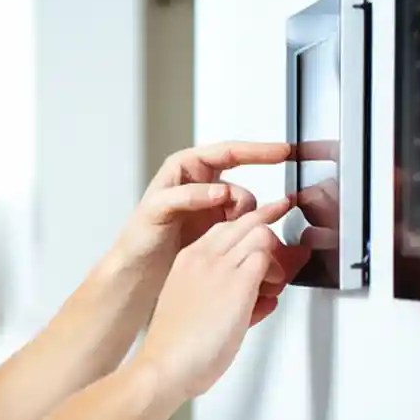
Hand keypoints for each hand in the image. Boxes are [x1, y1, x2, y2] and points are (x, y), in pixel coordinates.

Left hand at [114, 140, 293, 281]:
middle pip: (241, 183)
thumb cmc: (138, 237)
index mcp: (185, 168)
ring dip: (241, 222)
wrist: (138, 269)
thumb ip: (188, 196)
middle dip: (244, 203)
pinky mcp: (219, 229)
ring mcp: (212, 207)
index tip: (282, 152)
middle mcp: (202, 184)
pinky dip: (243, 234)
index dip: (257, 151)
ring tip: (220, 239)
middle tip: (245, 219)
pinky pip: (243, 226)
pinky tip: (229, 245)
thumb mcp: (156, 210)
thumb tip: (221, 190)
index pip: (228, 152)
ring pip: (245, 208)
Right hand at [136, 196, 294, 401]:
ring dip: (275, 256)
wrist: (165, 364)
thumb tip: (260, 298)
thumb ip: (226, 296)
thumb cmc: (174, 346)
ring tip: (275, 281)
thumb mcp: (194, 308)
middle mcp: (203, 257)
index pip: (225, 228)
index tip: (269, 217)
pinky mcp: (238, 284)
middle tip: (285, 243)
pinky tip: (272, 291)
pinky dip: (277, 273)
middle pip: (245, 223)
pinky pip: (267, 260)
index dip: (251, 223)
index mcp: (187, 260)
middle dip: (270, 231)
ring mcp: (220, 268)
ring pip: (261, 235)